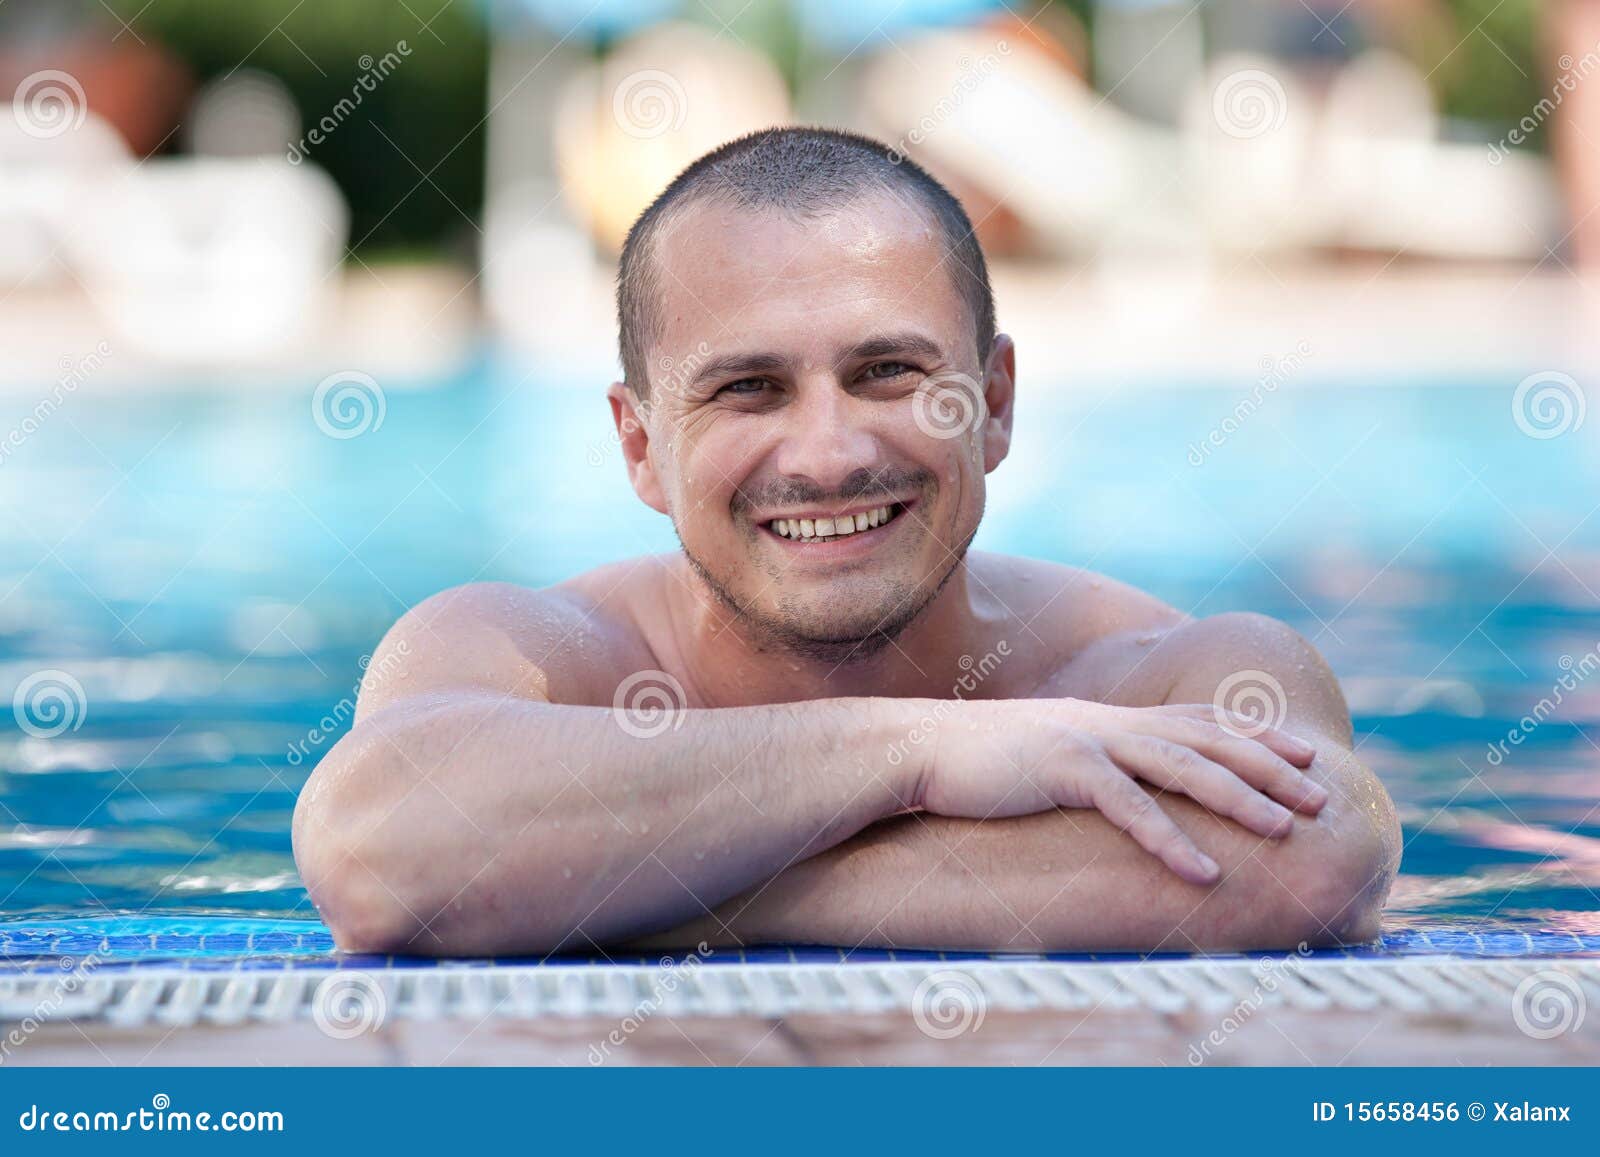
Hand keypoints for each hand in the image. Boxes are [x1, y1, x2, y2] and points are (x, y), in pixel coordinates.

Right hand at [914, 699, 1326, 883]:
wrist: (914, 748)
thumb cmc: (975, 761)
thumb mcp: (1043, 752)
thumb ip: (1084, 760)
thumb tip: (1110, 784)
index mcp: (1108, 717)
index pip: (1198, 720)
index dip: (1254, 735)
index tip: (1302, 753)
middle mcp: (1108, 721)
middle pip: (1207, 738)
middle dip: (1270, 767)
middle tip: (1321, 797)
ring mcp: (1087, 739)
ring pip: (1182, 766)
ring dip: (1239, 799)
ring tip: (1285, 831)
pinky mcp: (1062, 767)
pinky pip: (1128, 807)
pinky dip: (1170, 840)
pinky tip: (1204, 872)